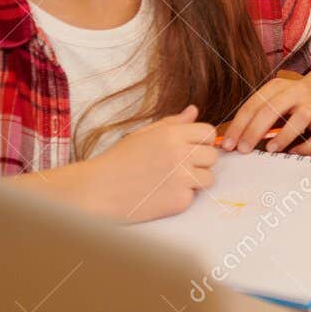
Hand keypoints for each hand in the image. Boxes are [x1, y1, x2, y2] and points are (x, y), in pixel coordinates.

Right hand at [86, 105, 217, 220]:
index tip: (189, 148)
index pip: (209, 132)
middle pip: (213, 156)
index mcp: (172, 134)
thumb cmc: (118, 161)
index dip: (201, 141)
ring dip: (195, 181)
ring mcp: (182, 178)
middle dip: (200, 162)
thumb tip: (194, 110)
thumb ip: (172, 123)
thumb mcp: (143, 134)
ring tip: (170, 181)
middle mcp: (180, 154)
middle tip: (177, 167)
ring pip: (209, 178)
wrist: (97, 190)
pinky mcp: (179, 201)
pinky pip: (193, 197)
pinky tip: (160, 195)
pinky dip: (181, 197)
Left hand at [222, 73, 310, 154]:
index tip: (229, 143)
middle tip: (243, 149)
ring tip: (270, 149)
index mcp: (278, 86)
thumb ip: (259, 113)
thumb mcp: (275, 97)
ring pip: (298, 120)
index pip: (254, 105)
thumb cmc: (295, 99)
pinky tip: (294, 152)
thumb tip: (237, 138)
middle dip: (254, 131)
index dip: (239, 125)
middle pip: (272, 110)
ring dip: (283, 136)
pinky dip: (306, 147)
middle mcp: (296, 93)